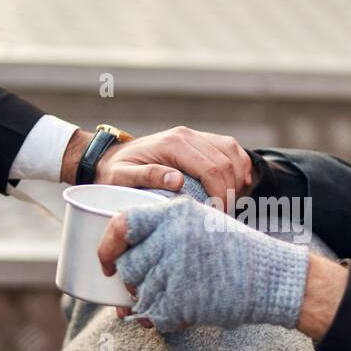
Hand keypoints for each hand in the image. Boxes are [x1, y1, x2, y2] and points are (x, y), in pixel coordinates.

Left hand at [62, 125, 254, 210]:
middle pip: (225, 163)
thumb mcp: (122, 177)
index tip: (218, 215)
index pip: (210, 169)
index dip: (220, 194)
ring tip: (229, 202)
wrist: (112, 157)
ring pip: (232, 153)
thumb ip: (147, 177)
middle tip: (223, 215)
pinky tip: (238, 184)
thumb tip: (177, 181)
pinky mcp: (200, 140)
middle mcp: (187, 135)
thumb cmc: (116, 172)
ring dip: (237, 178)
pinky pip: (230, 148)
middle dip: (229, 191)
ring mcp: (195, 135)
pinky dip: (239, 165)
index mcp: (172, 144)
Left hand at [97, 197, 308, 333]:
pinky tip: (184, 315)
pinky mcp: (183, 298)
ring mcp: (177, 268)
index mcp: (175, 213)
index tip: (108, 264)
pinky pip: (156, 316)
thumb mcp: (201, 224)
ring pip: (141, 294)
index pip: (121, 225)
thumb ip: (165, 233)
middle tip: (154, 289)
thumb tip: (121, 262)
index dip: (107, 248)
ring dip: (153, 304)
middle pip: (129, 266)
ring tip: (178, 301)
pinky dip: (165, 321)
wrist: (272, 276)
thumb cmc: (237, 253)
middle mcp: (172, 236)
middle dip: (135, 283)